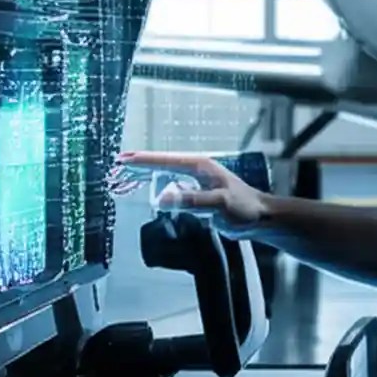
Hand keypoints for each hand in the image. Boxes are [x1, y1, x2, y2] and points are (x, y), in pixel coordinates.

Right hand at [112, 151, 272, 238]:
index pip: (166, 161)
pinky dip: (158, 191)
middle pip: (162, 166)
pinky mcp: (197, 197)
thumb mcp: (219, 203)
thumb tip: (163, 199)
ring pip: (165, 177)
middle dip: (140, 165)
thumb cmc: (244, 207)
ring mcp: (195, 184)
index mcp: (199, 166)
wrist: (259, 218)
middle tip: (116, 165)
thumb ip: (193, 200)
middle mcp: (195, 172)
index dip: (143, 160)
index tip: (123, 159)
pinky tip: (149, 195)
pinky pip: (172, 191)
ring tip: (125, 178)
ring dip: (147, 177)